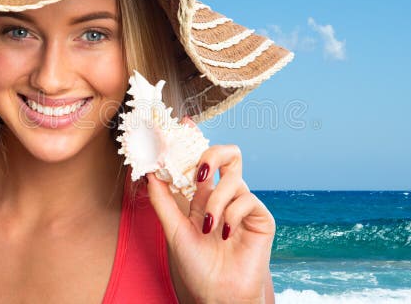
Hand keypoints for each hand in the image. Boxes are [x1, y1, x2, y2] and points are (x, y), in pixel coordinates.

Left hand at [146, 119, 274, 302]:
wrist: (218, 295)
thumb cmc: (196, 268)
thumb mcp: (173, 231)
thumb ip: (162, 201)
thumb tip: (149, 171)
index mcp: (202, 197)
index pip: (199, 161)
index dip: (192, 141)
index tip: (181, 124)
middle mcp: (224, 196)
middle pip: (228, 155)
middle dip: (212, 153)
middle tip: (198, 169)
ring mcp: (243, 205)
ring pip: (234, 176)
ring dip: (215, 200)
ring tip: (207, 226)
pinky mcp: (260, 217)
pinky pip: (246, 199)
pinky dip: (230, 215)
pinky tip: (224, 234)